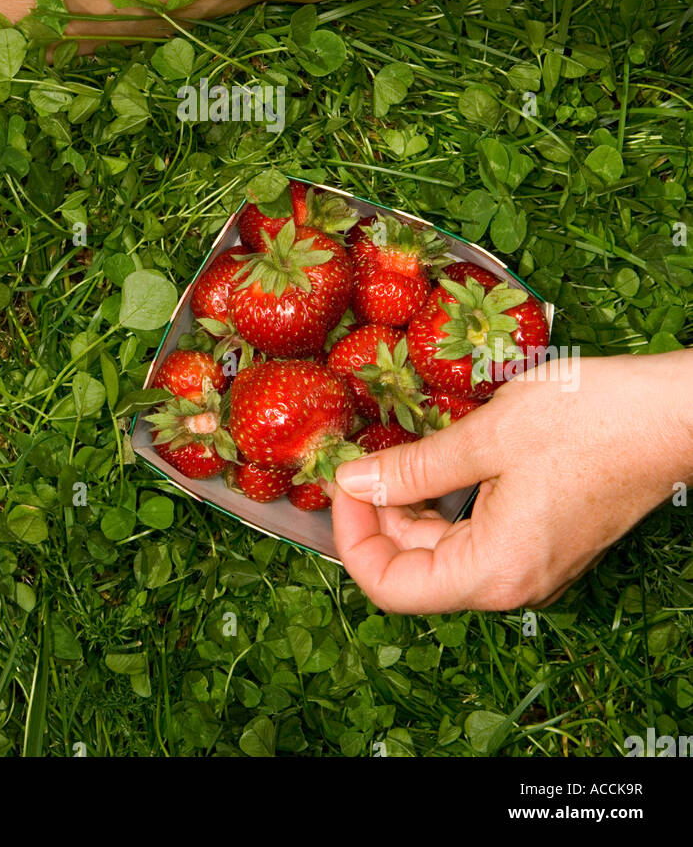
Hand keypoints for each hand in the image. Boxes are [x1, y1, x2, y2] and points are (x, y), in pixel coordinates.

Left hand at [332, 351, 692, 612]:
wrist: (669, 416)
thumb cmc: (590, 421)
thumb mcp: (486, 436)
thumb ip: (412, 467)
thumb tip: (353, 481)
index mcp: (492, 571)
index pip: (389, 587)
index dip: (352, 536)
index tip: (343, 481)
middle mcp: (510, 583)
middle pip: (414, 570)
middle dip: (377, 516)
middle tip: (361, 457)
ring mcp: (530, 565)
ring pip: (444, 551)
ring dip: (410, 505)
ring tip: (395, 449)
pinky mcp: (543, 541)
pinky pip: (475, 535)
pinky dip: (445, 502)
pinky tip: (437, 457)